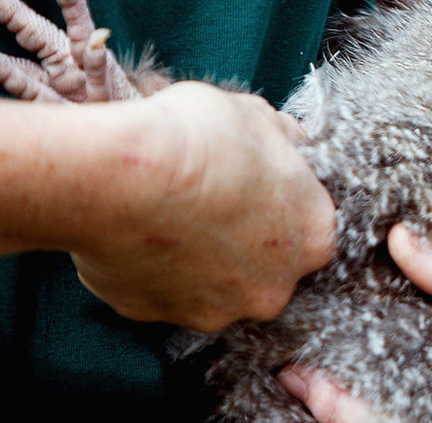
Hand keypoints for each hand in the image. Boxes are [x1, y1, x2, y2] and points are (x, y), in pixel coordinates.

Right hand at [0, 80, 335, 331]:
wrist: (118, 175)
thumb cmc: (196, 141)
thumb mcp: (256, 115)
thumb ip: (283, 140)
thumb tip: (290, 140)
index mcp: (313, 237)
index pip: (312, 225)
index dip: (283, 200)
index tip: (256, 183)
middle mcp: (273, 288)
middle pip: (267, 267)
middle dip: (244, 240)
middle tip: (209, 201)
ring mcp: (215, 310)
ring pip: (215, 286)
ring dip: (200, 260)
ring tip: (167, 216)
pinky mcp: (157, 316)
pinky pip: (162, 292)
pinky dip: (153, 269)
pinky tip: (136, 232)